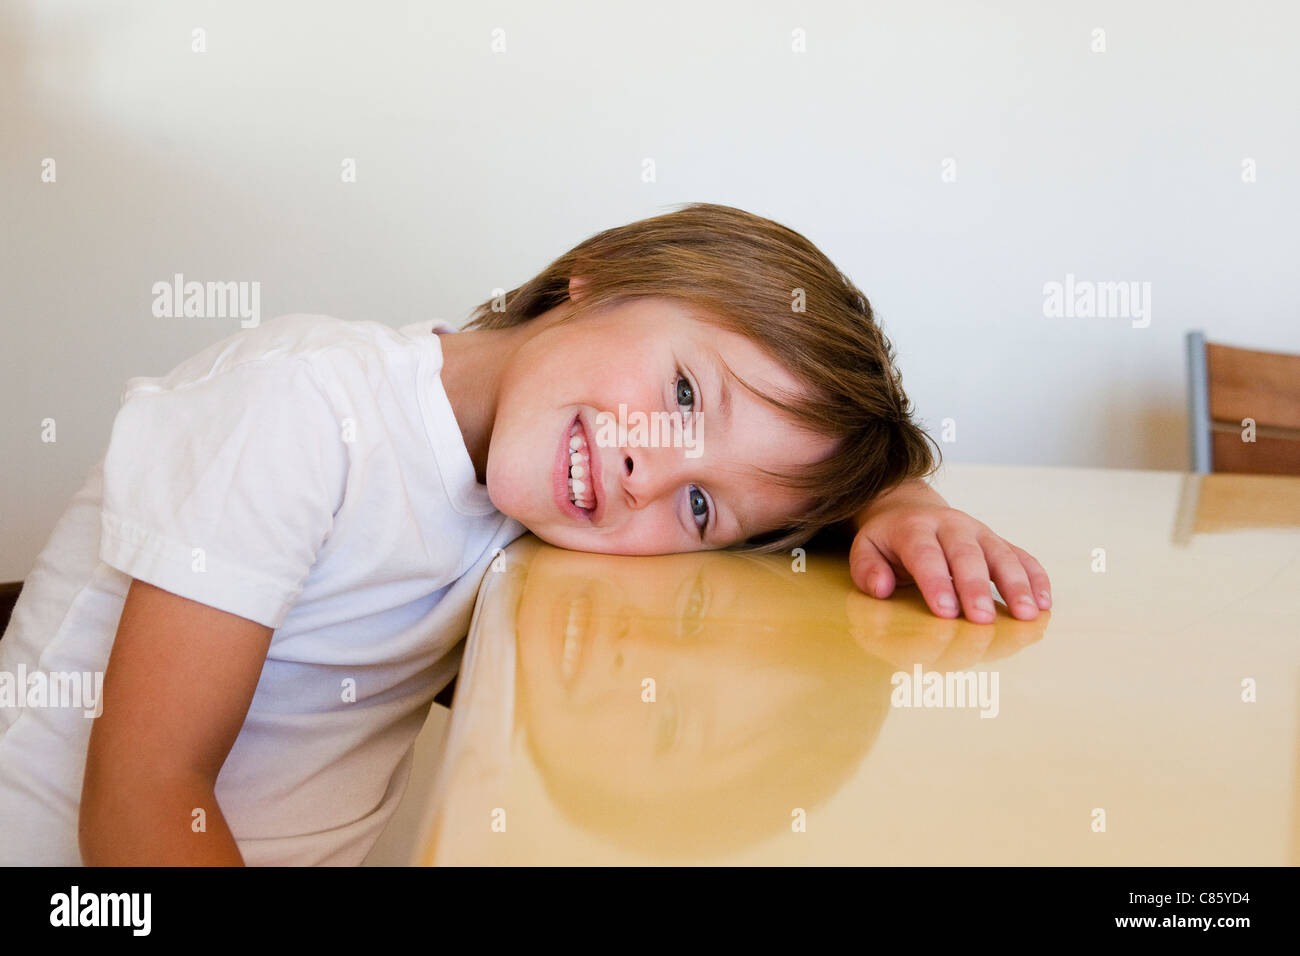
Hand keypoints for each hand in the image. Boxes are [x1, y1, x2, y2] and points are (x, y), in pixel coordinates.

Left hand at [848, 480, 1051, 623]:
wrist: (908, 507)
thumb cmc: (887, 540)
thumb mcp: (865, 548)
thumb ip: (867, 569)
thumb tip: (881, 588)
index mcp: (915, 527)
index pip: (926, 554)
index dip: (936, 582)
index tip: (945, 612)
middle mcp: (951, 526)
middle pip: (966, 555)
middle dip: (975, 588)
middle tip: (981, 620)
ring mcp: (978, 531)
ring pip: (1001, 555)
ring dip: (1016, 585)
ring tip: (1027, 615)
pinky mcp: (997, 541)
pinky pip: (1021, 556)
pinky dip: (1036, 577)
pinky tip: (1044, 603)